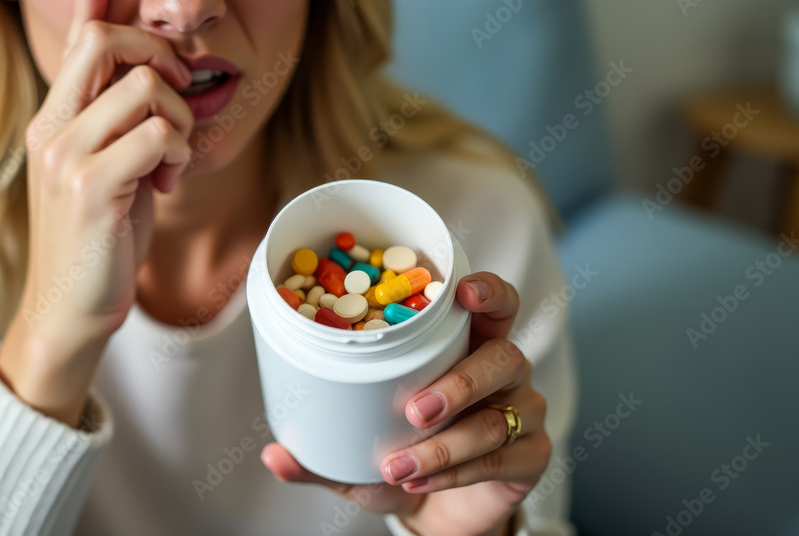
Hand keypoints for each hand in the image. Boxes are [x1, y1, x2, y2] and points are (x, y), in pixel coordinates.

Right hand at [0, 0, 193, 425]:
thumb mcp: (102, 171)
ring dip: (179, 118)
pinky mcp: (93, 188)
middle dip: (161, 58)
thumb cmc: (98, 238)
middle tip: (180, 100)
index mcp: (51, 120)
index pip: (76, 39)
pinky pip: (159, 135)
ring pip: (145, 87)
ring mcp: (67, 157)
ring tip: (173, 159)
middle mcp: (51, 129)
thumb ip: (114, 123)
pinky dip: (180, 153)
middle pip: (106, 42)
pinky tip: (169, 182)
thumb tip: (145, 80)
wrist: (72, 308)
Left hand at [261, 272, 550, 535]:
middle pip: (504, 355)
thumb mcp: (358, 454)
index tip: (464, 292)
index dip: (486, 291)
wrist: (438, 513)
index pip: (494, 304)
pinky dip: (458, 471)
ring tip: (403, 464)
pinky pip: (504, 457)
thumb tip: (272, 455)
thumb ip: (321, 452)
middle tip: (415, 410)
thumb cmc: (404, 460)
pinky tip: (423, 481)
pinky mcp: (532, 456)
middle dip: (460, 380)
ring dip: (448, 440)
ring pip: (499, 414)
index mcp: (468, 346)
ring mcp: (523, 413)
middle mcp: (503, 374)